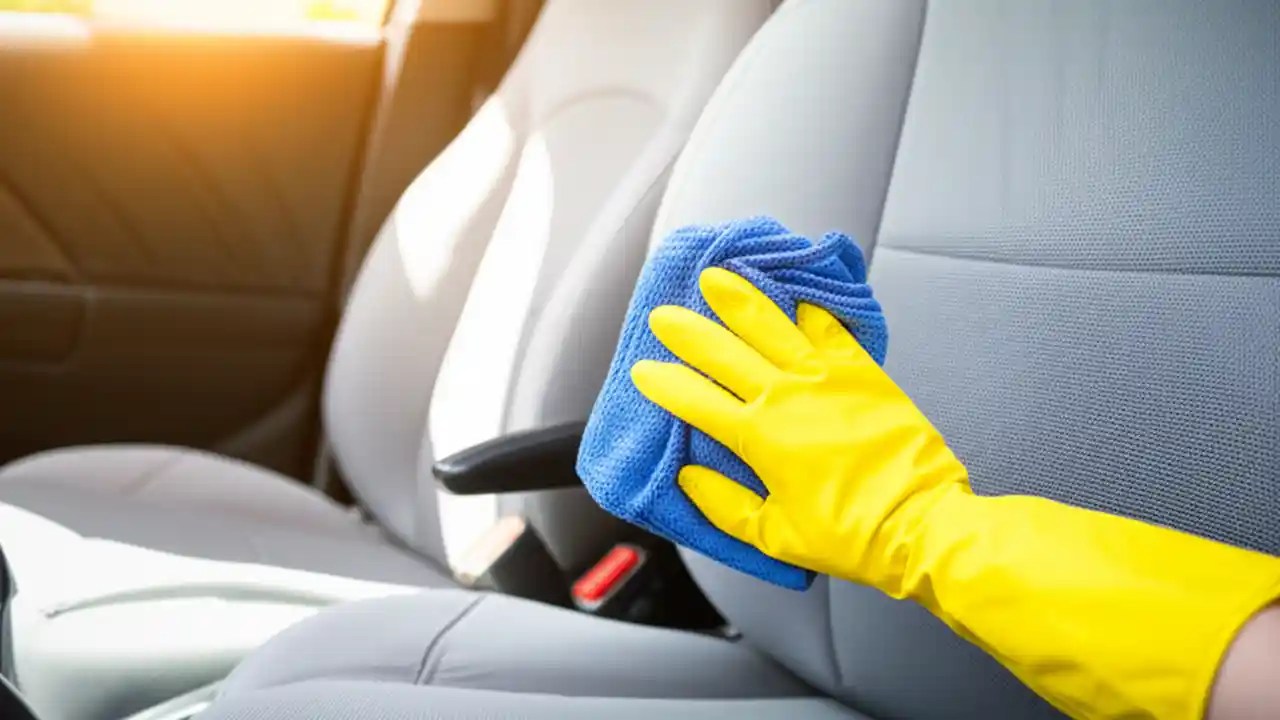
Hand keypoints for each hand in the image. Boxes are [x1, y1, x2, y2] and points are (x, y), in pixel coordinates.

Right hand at [631, 267, 968, 590]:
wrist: (923, 524)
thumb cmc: (850, 535)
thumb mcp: (775, 537)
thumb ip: (725, 505)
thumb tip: (690, 477)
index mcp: (759, 438)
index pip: (697, 401)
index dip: (666, 384)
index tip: (644, 371)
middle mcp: (786, 397)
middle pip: (725, 352)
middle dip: (689, 332)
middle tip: (664, 316)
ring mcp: (826, 378)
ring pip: (772, 325)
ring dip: (740, 300)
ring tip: (716, 279)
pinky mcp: (863, 373)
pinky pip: (829, 330)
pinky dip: (808, 311)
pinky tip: (794, 298)